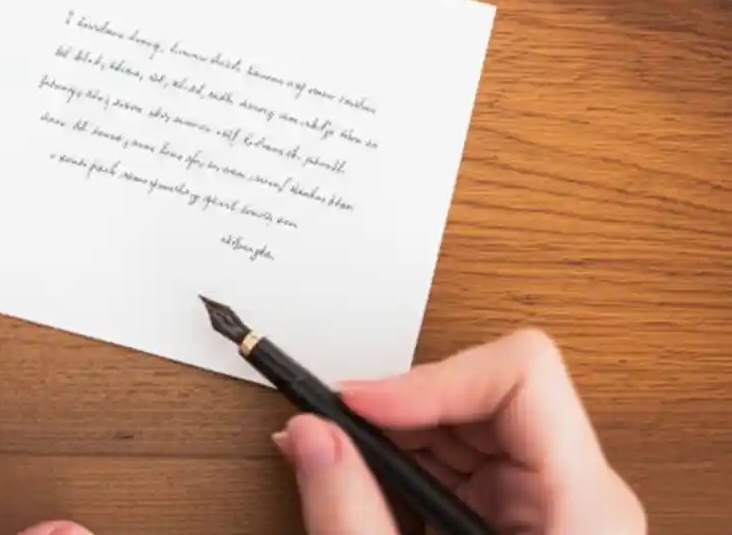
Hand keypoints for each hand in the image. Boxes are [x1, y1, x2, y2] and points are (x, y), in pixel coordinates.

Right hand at [272, 329, 645, 534]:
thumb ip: (352, 513)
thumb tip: (305, 434)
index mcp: (581, 504)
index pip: (522, 373)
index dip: (430, 376)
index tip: (359, 401)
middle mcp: (581, 490)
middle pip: (486, 387)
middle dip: (399, 407)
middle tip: (330, 429)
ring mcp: (558, 499)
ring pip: (468, 418)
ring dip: (396, 434)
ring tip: (340, 462)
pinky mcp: (528, 512)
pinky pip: (465, 457)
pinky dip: (408, 463)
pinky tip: (370, 486)